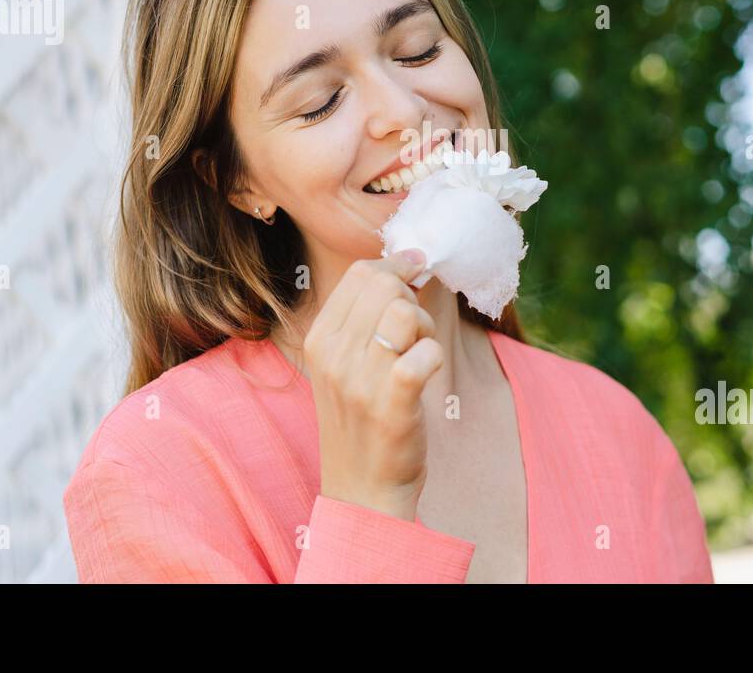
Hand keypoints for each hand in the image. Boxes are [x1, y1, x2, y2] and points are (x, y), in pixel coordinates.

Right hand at [304, 249, 444, 522]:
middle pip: (385, 285)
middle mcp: (333, 356)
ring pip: (406, 312)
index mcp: (319, 340)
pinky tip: (426, 375)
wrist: (363, 490)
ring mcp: (360, 381)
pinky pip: (425, 351)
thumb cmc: (363, 421)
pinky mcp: (392, 404)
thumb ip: (365, 318)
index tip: (415, 273)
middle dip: (412, 298)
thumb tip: (407, 262)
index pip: (360, 273)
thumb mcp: (346, 364)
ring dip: (425, 328)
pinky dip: (434, 356)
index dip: (396, 266)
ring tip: (418, 356)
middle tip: (415, 333)